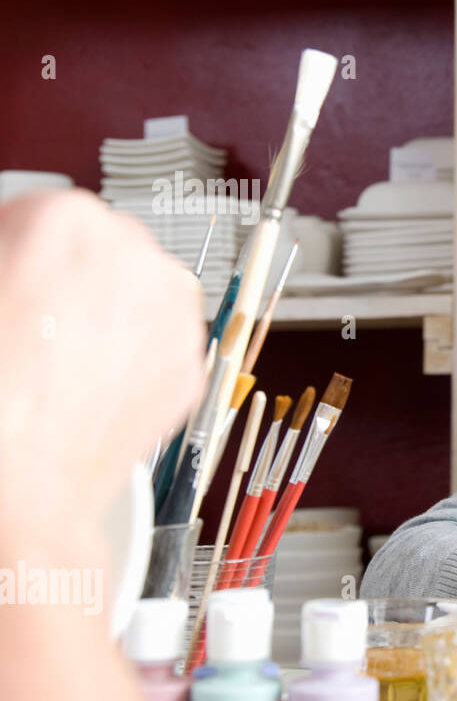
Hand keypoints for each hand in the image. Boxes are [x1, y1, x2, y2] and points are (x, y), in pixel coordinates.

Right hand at [0, 189, 206, 553]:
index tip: (11, 279)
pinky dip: (133, 360)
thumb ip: (7, 254)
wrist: (15, 484)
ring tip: (58, 363)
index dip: (18, 252)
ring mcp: (176, 313)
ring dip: (109, 316)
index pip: (43, 216)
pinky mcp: (193, 366)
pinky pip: (159, 347)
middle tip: (32, 325)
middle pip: (102, 253)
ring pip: (138, 298)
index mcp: (66, 220)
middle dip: (71, 281)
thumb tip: (18, 267)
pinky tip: (88, 390)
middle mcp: (138, 256)